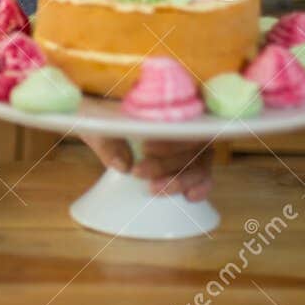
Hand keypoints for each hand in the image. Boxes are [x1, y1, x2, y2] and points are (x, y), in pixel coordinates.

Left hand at [80, 134, 213, 201]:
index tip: (145, 148)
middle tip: (138, 172)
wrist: (105, 127)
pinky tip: (189, 196)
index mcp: (166, 107)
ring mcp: (192, 144)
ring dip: (180, 180)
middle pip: (190, 145)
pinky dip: (201, 187)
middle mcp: (185, 124)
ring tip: (153, 189)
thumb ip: (108, 144)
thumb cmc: (106, 124)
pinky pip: (204, 176)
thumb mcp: (100, 130)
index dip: (168, 138)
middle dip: (166, 164)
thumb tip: (122, 165)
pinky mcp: (192, 163)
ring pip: (199, 163)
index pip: (178, 121)